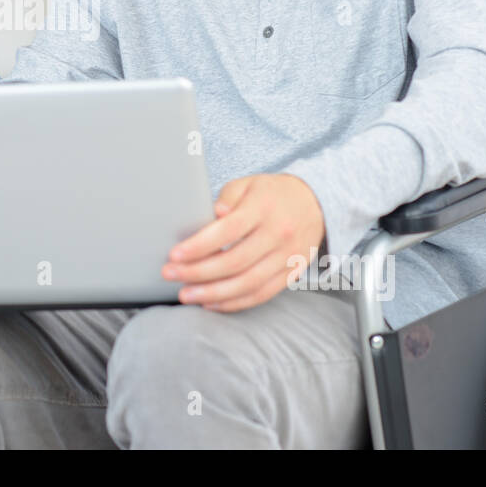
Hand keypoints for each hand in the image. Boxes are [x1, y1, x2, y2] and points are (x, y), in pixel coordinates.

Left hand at [162, 173, 324, 311]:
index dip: (199, 245)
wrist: (315, 203)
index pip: (228, 231)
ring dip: (213, 293)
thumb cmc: (272, 193)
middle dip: (198, 272)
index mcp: (263, 208)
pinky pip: (261, 294)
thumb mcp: (249, 184)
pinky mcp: (291, 274)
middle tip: (170, 275)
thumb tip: (213, 214)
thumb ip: (228, 197)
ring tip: (186, 295)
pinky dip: (235, 302)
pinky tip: (211, 302)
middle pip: (234, 261)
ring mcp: (287, 257)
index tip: (174, 254)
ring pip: (247, 284)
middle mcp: (278, 234)